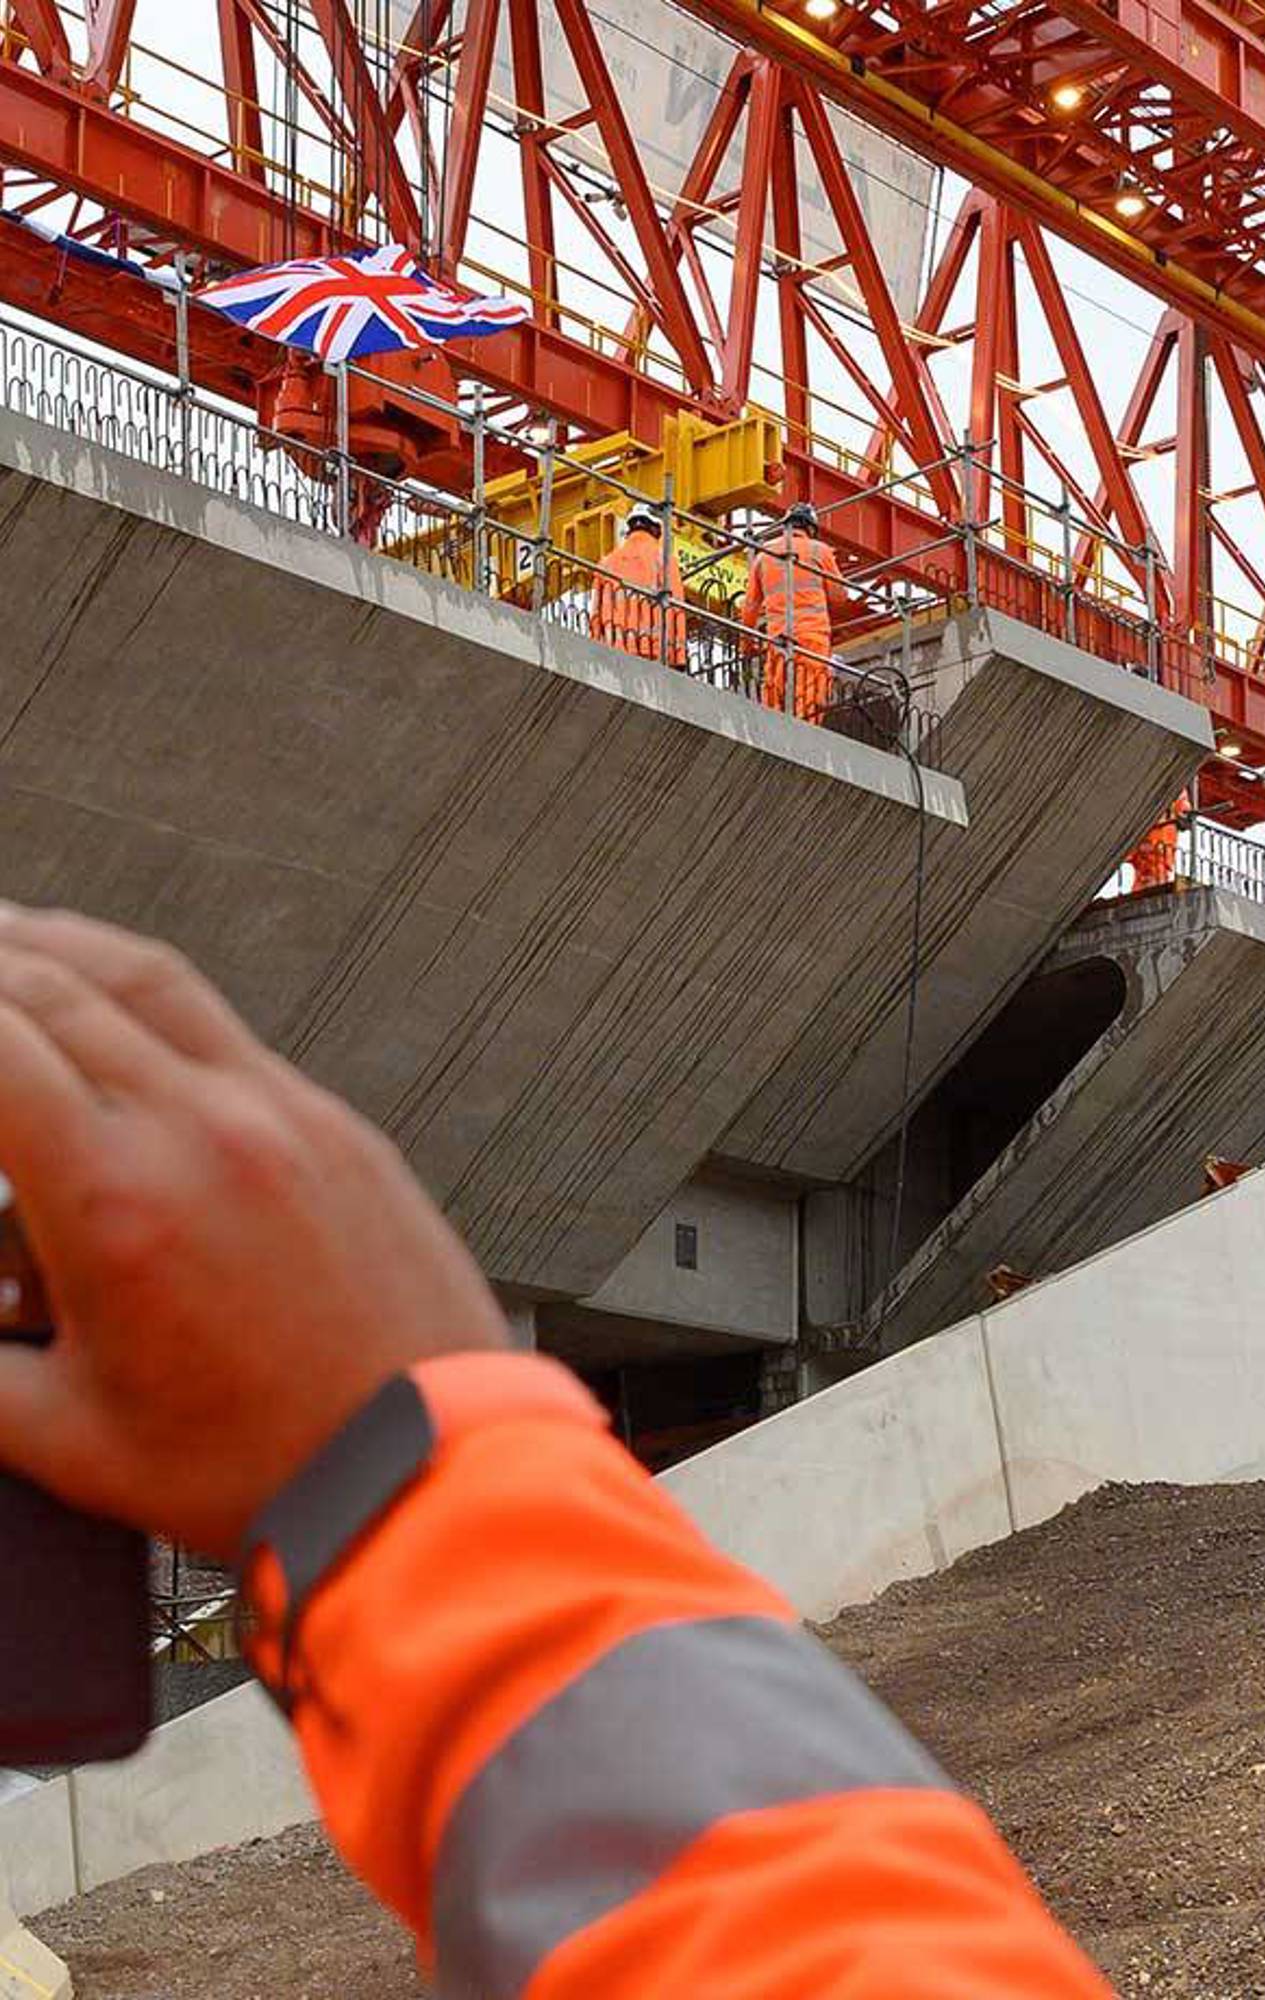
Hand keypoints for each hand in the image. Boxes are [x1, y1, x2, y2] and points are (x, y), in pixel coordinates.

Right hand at [0, 908, 507, 1554]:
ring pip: (148, 977)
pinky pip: (224, 1023)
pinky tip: (123, 1003)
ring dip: (62, 943)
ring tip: (11, 935)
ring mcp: (279, 1111)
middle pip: (57, 987)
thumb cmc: (265, 1464)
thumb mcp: (68, 1439)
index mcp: (118, 1198)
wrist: (428, 1465)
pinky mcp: (335, 1122)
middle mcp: (201, 1127)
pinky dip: (150, 991)